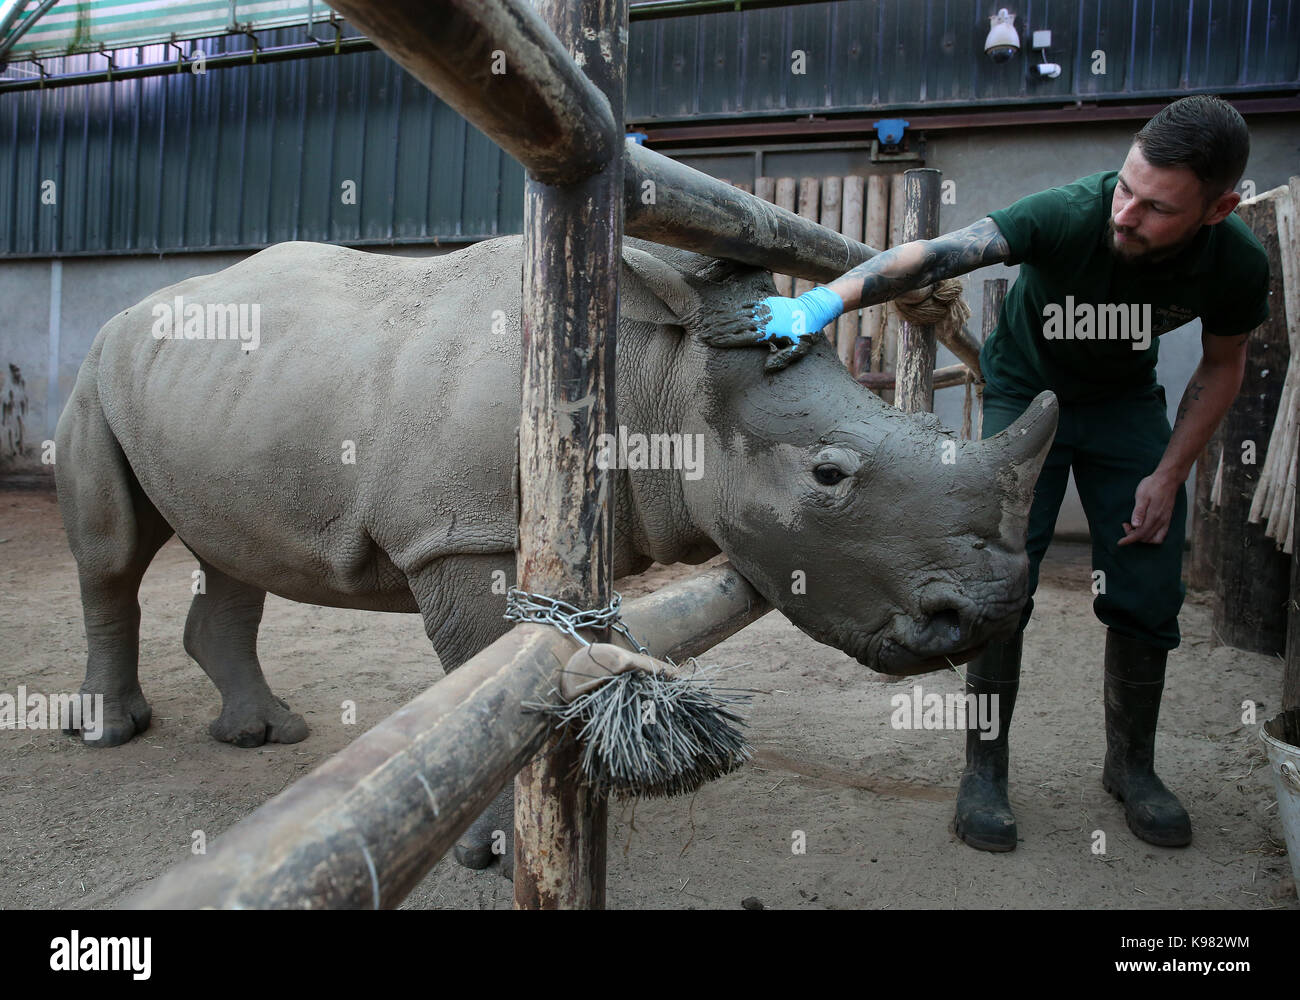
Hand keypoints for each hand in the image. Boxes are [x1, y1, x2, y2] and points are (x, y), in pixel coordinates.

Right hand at [699, 287, 842, 370]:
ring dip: (720, 317)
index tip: (711, 341)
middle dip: (718, 328)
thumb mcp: (799, 349)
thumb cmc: (805, 333)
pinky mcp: (762, 302)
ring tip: (704, 322)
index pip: (744, 336)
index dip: (727, 339)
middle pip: (736, 324)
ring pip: (737, 313)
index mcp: (769, 331)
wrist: (812, 309)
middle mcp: (763, 319)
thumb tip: (767, 368)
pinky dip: (728, 306)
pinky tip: (717, 309)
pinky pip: (742, 304)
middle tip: (701, 333)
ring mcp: (761, 309)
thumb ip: (784, 359)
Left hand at [1118, 471, 1179, 545]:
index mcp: (1154, 516)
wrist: (1168, 479)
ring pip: (1155, 539)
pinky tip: (1145, 529)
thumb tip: (1135, 525)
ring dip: (1143, 538)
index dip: (1129, 540)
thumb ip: (1139, 511)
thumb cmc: (1153, 485)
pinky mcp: (1168, 519)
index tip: (1120, 543)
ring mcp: (1166, 520)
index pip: (1140, 534)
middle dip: (1133, 536)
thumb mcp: (1142, 496)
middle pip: (1146, 537)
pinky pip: (1162, 534)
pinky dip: (1152, 536)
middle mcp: (1161, 521)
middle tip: (1125, 525)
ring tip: (1134, 528)